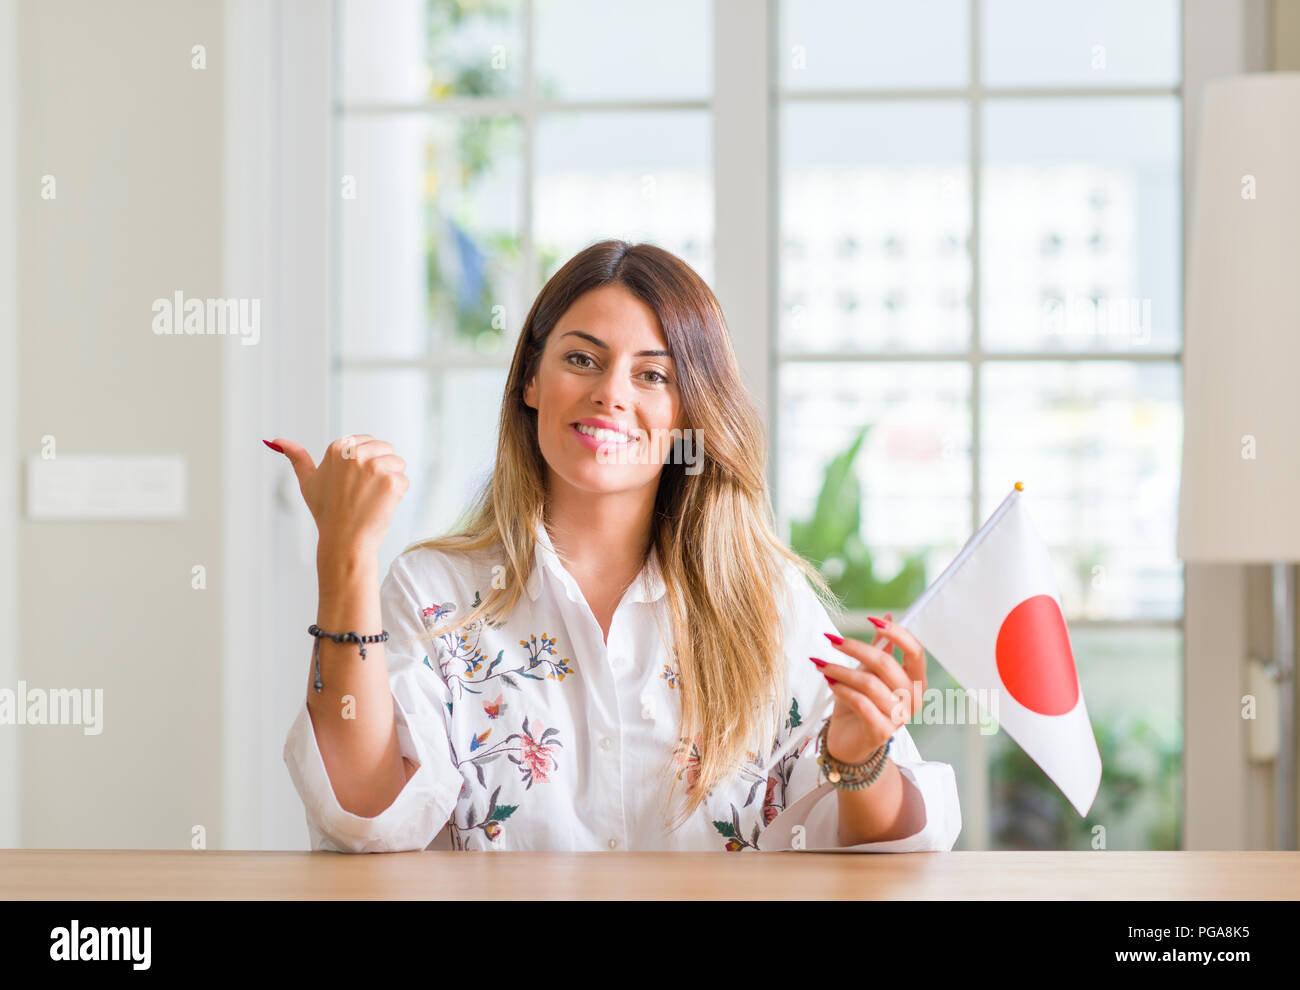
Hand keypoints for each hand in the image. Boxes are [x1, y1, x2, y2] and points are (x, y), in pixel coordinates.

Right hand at [268, 434, 408, 559]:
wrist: (344, 541)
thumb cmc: (327, 513)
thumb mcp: (308, 482)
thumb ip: (296, 457)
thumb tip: (274, 440)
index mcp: (338, 448)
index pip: (369, 442)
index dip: (367, 463)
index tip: (354, 482)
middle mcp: (356, 453)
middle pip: (386, 449)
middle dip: (380, 469)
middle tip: (362, 492)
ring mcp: (375, 466)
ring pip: (398, 464)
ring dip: (390, 481)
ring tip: (370, 498)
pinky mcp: (391, 481)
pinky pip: (404, 480)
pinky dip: (397, 495)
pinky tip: (379, 506)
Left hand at [814, 612, 926, 764]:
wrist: (849, 741)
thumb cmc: (860, 704)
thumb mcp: (868, 672)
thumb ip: (880, 648)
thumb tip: (886, 617)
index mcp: (915, 681)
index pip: (915, 651)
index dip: (897, 632)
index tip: (871, 620)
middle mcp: (913, 699)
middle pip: (886, 663)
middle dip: (855, 648)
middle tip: (831, 640)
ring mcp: (900, 718)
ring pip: (869, 683)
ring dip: (840, 670)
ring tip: (822, 665)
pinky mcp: (881, 731)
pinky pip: (861, 703)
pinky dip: (842, 690)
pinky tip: (830, 683)